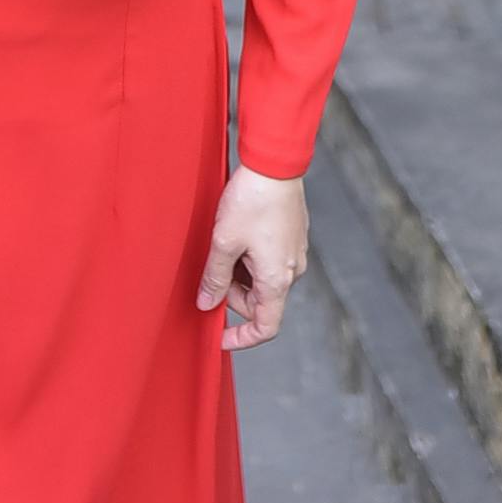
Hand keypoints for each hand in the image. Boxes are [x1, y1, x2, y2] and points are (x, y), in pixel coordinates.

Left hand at [196, 162, 307, 350]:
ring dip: (240, 273)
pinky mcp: (292, 237)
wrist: (275, 164)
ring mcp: (294, 253)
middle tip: (212, 270)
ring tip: (223, 244)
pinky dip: (249, 258)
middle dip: (233, 294)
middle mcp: (292, 271)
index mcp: (277, 279)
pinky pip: (268, 261)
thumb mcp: (224, 242)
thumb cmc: (252, 201)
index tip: (220, 337)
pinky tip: (236, 235)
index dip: (242, 338)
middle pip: (260, 301)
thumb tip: (207, 304)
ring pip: (263, 280)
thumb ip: (215, 278)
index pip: (266, 327)